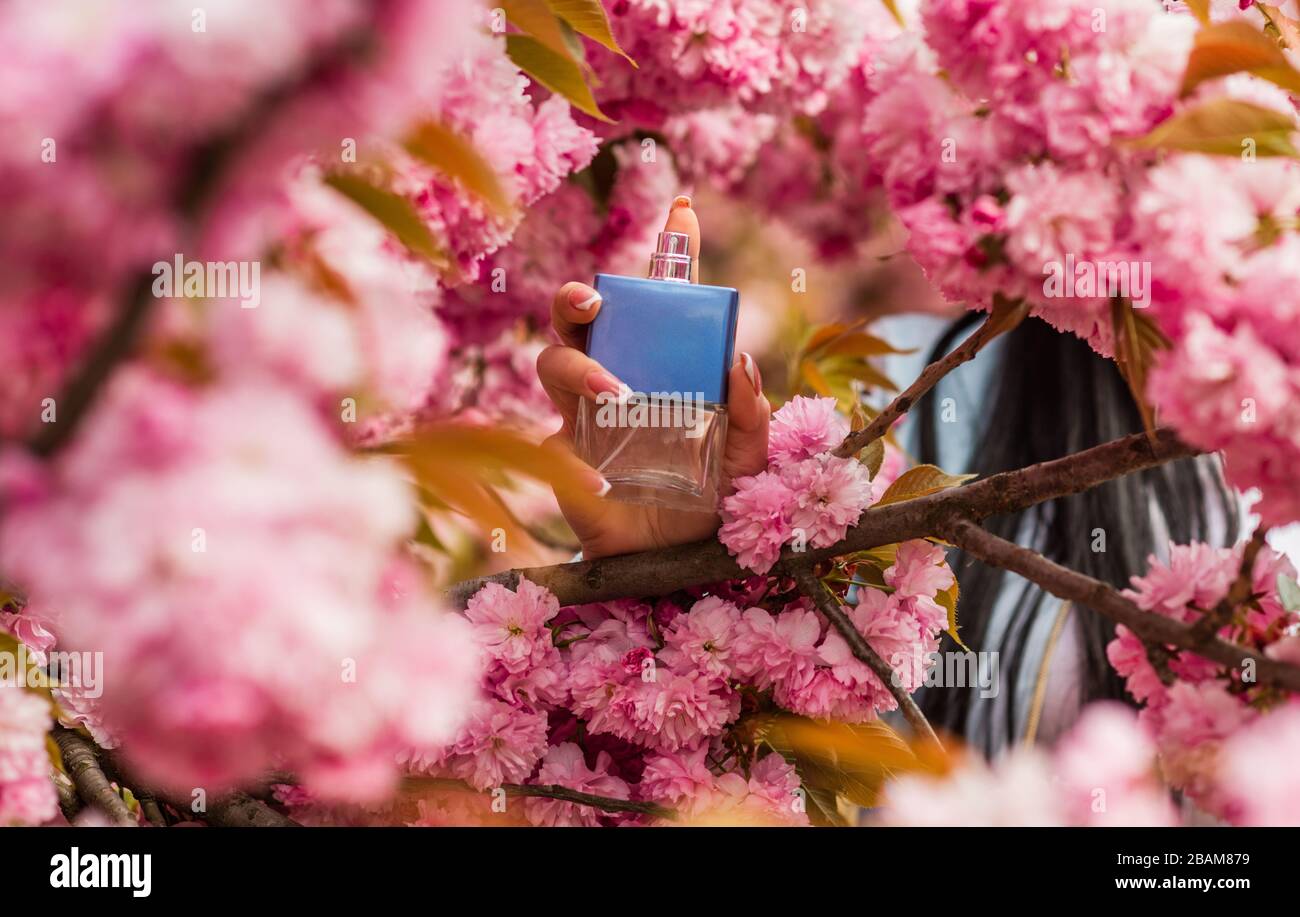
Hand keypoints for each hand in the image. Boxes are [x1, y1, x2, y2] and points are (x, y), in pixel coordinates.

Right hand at [536, 197, 770, 558]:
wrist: (670, 566)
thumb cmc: (708, 506)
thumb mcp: (748, 462)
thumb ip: (752, 415)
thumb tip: (738, 359)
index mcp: (665, 366)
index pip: (663, 301)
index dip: (669, 253)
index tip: (683, 211)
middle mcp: (619, 375)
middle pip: (582, 315)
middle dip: (578, 294)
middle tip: (596, 297)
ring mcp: (583, 412)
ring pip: (553, 359)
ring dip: (580, 365)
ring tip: (617, 394)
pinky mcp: (560, 453)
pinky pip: (551, 434)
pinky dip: (577, 454)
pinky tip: (605, 482)